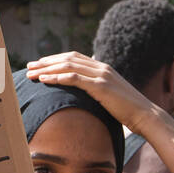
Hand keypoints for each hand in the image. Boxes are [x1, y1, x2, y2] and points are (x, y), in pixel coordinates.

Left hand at [26, 52, 160, 135]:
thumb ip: (97, 89)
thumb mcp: (109, 95)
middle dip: (46, 62)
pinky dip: (58, 78)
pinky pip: (75, 78)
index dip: (54, 59)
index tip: (39, 64)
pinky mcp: (101, 86)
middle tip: (29, 67)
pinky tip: (45, 81)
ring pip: (68, 66)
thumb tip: (84, 93)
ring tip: (32, 74)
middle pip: (67, 59)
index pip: (73, 57)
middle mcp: (101, 67)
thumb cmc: (127, 109)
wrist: (144, 115)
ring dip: (47, 69)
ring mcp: (101, 75)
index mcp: (102, 67)